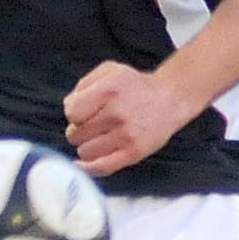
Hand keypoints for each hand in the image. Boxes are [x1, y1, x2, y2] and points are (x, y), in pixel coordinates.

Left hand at [64, 61, 193, 176]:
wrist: (171, 99)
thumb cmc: (134, 86)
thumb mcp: (109, 71)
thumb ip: (83, 85)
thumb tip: (67, 107)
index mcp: (110, 89)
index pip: (71, 112)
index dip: (74, 113)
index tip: (84, 111)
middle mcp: (118, 112)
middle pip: (75, 134)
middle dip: (80, 129)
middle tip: (96, 123)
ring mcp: (127, 135)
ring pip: (84, 152)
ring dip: (87, 145)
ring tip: (101, 135)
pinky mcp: (134, 153)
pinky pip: (101, 168)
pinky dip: (88, 168)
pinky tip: (82, 163)